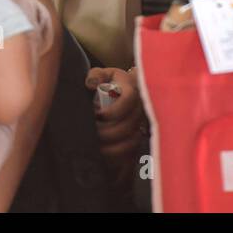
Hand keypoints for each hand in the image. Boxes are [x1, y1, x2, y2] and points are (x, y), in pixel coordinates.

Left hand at [87, 67, 144, 183]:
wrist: (124, 91)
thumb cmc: (109, 82)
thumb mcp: (102, 74)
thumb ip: (96, 76)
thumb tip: (90, 85)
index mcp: (132, 89)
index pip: (129, 99)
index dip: (114, 110)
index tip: (98, 115)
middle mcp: (140, 107)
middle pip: (130, 124)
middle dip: (109, 132)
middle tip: (94, 133)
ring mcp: (141, 124)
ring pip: (132, 141)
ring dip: (113, 147)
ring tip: (97, 146)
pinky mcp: (137, 138)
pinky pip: (132, 153)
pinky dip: (118, 157)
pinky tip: (104, 156)